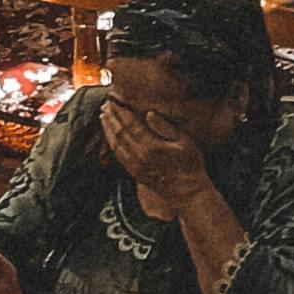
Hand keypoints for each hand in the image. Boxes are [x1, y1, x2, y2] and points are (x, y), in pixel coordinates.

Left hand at [100, 99, 218, 221]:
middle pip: (120, 132)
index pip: (131, 124)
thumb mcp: (185, 142)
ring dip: (108, 129)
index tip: (114, 100)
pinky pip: (118, 156)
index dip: (121, 111)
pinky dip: (111, 143)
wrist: (187, 193)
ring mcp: (135, 165)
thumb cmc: (190, 165)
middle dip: (112, 117)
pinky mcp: (134, 173)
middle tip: (105, 104)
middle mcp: (140, 156)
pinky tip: (110, 136)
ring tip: (103, 116)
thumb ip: (166, 127)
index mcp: (152, 146)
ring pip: (116, 144)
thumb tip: (149, 113)